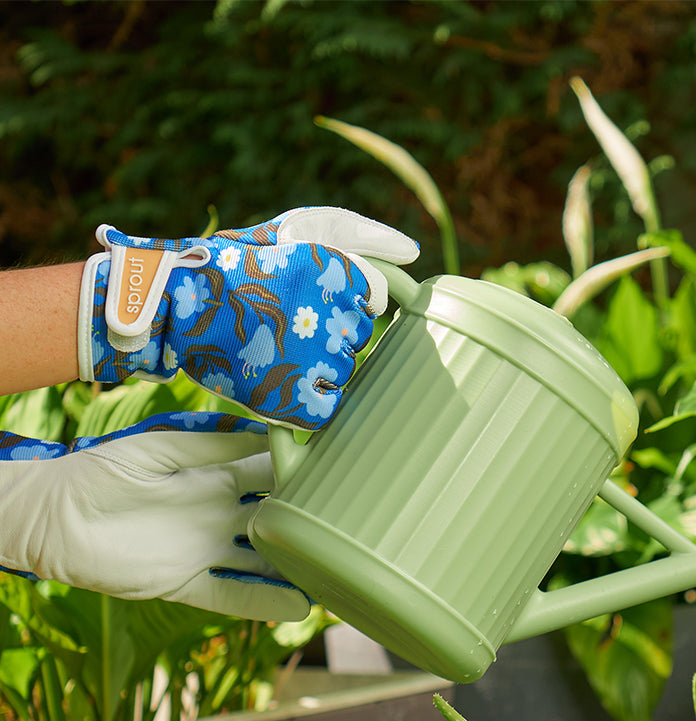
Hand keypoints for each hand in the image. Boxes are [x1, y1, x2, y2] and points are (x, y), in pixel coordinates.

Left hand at [0, 413, 310, 620]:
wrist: (53, 517)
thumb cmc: (103, 473)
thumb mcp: (162, 450)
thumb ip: (215, 448)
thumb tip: (273, 436)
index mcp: (215, 478)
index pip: (271, 475)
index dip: (302, 473)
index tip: (341, 470)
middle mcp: (218, 516)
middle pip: (278, 520)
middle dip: (311, 521)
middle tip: (353, 524)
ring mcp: (206, 552)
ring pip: (264, 561)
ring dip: (296, 568)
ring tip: (340, 572)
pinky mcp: (186, 584)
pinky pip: (233, 596)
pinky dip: (265, 601)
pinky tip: (299, 604)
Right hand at [77, 207, 419, 429]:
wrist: (174, 301)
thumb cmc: (244, 261)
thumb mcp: (303, 229)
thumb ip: (364, 237)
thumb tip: (414, 254)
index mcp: (339, 272)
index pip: (374, 300)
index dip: (344, 300)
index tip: (311, 296)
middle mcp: (333, 317)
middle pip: (359, 339)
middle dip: (330, 333)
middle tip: (285, 323)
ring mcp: (315, 362)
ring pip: (345, 372)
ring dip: (318, 366)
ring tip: (276, 347)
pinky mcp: (295, 400)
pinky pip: (328, 408)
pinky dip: (310, 401)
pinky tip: (283, 379)